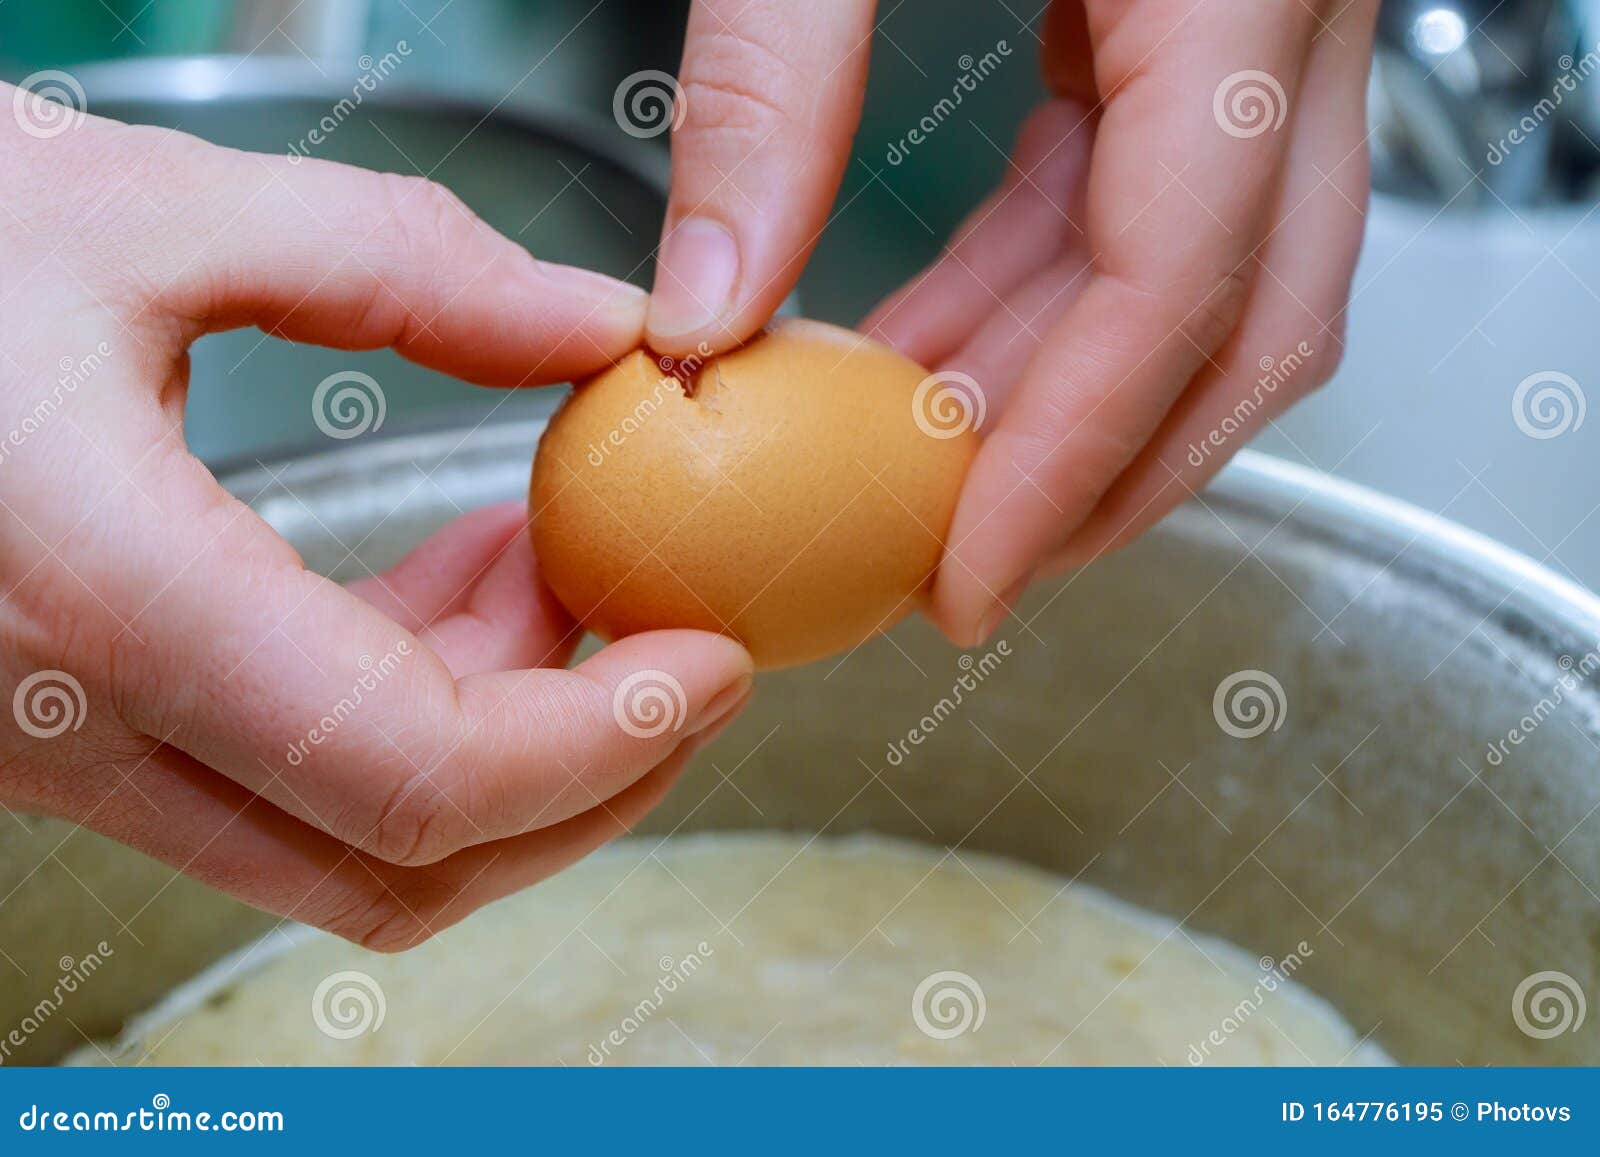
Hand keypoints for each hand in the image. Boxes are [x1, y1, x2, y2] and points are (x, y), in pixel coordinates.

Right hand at [0, 91, 752, 950]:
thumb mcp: (145, 210)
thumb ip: (398, 265)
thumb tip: (592, 323)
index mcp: (107, 604)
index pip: (423, 778)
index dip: (606, 740)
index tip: (711, 659)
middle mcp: (76, 728)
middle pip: (405, 860)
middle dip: (585, 773)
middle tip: (676, 646)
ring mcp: (66, 754)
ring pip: (346, 841)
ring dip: (501, 733)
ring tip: (565, 569)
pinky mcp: (70, 733)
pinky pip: (279, 779)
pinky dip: (406, 706)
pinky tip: (461, 579)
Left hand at [651, 0, 1376, 644]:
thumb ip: (772, 83)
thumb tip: (704, 318)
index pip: (1185, 280)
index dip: (1074, 459)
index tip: (968, 586)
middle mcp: (1289, 8)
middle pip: (1246, 317)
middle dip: (1106, 471)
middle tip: (963, 576)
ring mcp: (1258, 19)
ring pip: (1209, 278)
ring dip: (1063, 399)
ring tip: (913, 484)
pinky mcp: (1193, 18)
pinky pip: (1146, 203)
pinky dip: (1041, 304)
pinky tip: (928, 356)